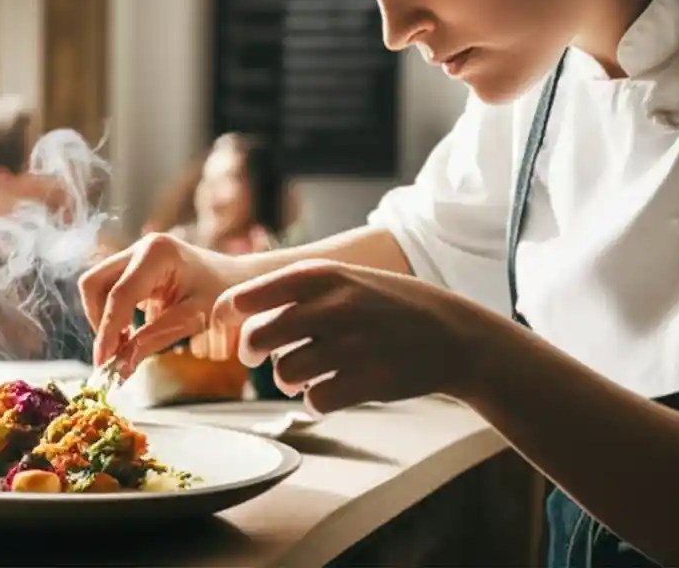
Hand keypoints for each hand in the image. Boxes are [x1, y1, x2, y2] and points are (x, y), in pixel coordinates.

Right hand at [79, 233, 250, 372]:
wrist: (240, 281)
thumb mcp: (191, 321)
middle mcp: (141, 247)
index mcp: (157, 254)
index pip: (118, 295)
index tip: (103, 363)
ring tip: (125, 346)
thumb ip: (152, 341)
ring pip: (98, 287)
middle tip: (114, 352)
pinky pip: (111, 290)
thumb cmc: (224, 297)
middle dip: (99, 319)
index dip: (106, 332)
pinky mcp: (136, 266)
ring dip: (104, 318)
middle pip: (95, 283)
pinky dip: (114, 315)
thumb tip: (117, 368)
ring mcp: (136, 254)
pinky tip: (132, 335)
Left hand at [215, 260, 482, 412]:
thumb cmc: (390, 306)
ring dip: (287, 380)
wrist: (454, 334)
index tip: (224, 324)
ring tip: (302, 377)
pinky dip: (316, 401)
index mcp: (323, 276)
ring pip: (284, 373)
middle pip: (259, 337)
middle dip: (253, 351)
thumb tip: (239, 308)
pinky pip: (316, 400)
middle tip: (259, 355)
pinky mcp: (368, 380)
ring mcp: (351, 344)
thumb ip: (299, 291)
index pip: (249, 294)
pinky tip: (329, 392)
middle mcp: (333, 307)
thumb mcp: (347, 279)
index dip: (228, 314)